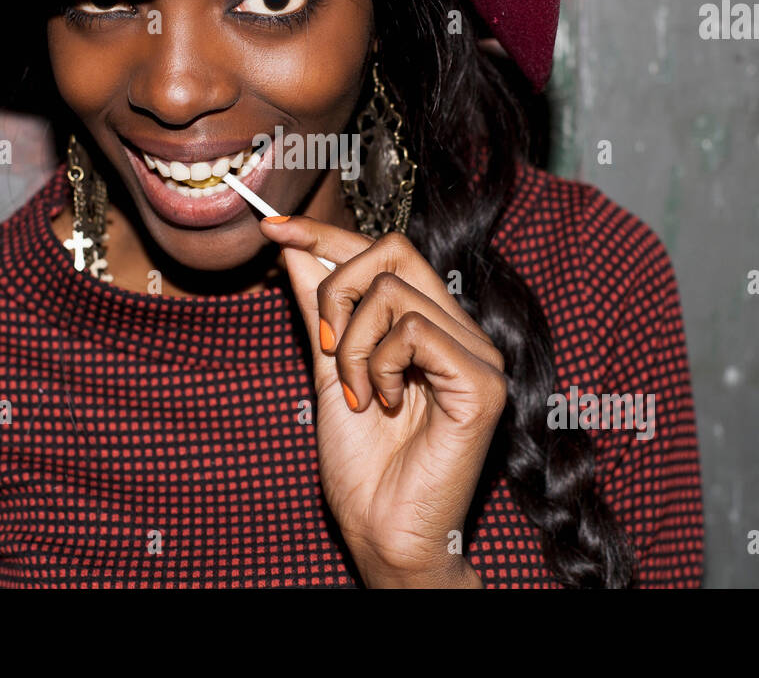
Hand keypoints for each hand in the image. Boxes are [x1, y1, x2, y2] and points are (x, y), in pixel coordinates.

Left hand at [259, 216, 508, 587]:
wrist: (381, 529)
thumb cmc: (362, 463)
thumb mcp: (329, 368)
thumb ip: (321, 307)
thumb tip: (294, 246)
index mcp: (432, 326)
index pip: (385, 252)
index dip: (328, 235)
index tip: (275, 228)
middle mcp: (461, 332)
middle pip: (394, 250)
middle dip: (337, 290)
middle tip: (327, 349)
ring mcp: (478, 356)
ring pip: (395, 290)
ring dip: (352, 343)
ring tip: (357, 394)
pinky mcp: (482, 383)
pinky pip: (415, 330)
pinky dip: (380, 364)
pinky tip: (382, 404)